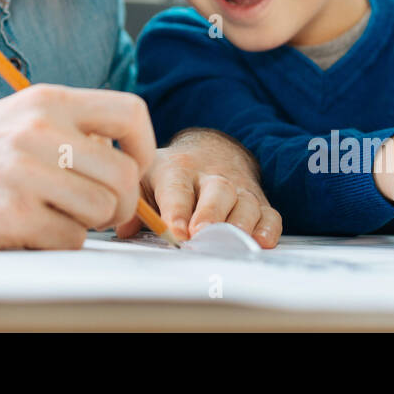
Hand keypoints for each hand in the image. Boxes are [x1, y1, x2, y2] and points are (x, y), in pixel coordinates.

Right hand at [0, 83, 154, 248]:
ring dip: (87, 221)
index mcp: (48, 101)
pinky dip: (59, 241)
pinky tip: (33, 228)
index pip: (129, 112)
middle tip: (103, 210)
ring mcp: (28, 174)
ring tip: (57, 213)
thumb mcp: (21, 115)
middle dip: (121, 201)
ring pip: (102, 210)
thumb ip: (72, 127)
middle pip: (124, 174)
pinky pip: (70, 239)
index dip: (145, 145)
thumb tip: (125, 156)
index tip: (135, 164)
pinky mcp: (15, 216)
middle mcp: (41, 132)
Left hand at [115, 127, 282, 247]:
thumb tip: (124, 229)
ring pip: (245, 202)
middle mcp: (212, 176)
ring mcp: (239, 187)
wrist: (209, 150)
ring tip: (231, 243)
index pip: (177, 188)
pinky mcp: (259, 200)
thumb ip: (136, 203)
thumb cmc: (172, 173)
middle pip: (217, 190)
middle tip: (202, 234)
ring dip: (239, 224)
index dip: (176, 211)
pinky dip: (267, 229)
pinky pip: (269, 214)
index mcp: (178, 168)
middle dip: (211, 214)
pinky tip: (260, 241)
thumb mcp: (147, 178)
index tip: (175, 233)